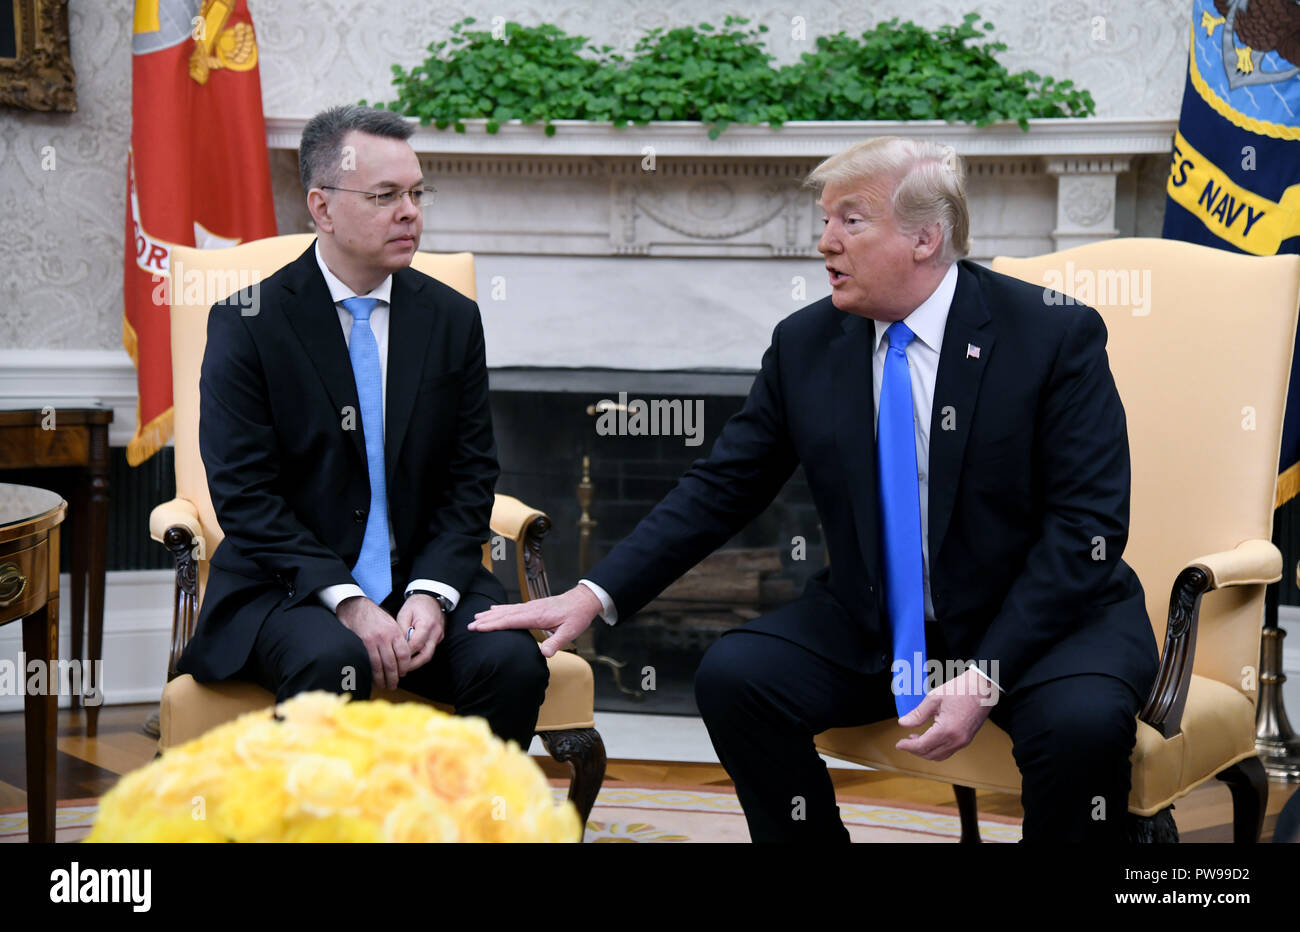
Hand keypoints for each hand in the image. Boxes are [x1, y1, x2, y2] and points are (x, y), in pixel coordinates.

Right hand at [336, 596, 410, 689]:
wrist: (355, 606)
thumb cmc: (373, 616)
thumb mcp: (390, 623)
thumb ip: (396, 638)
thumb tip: (400, 656)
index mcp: (395, 632)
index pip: (404, 654)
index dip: (404, 667)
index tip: (403, 674)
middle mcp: (386, 637)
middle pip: (393, 663)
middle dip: (394, 677)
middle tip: (393, 685)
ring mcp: (373, 640)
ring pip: (380, 665)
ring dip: (383, 678)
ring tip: (384, 685)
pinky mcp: (362, 643)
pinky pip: (368, 661)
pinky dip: (371, 672)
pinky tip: (373, 678)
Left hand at [396, 593, 444, 673]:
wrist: (432, 597)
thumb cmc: (416, 604)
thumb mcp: (404, 613)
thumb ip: (401, 630)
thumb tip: (397, 646)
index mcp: (427, 625)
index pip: (415, 645)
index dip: (404, 654)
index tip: (394, 660)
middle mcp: (436, 632)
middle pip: (425, 656)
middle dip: (412, 665)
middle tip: (399, 670)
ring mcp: (439, 636)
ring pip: (429, 655)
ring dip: (416, 663)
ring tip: (403, 667)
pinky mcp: (439, 638)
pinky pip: (430, 650)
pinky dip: (420, 655)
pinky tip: (410, 658)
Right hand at [468, 585, 601, 657]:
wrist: (583, 601)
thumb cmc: (577, 616)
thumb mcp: (570, 632)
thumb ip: (556, 642)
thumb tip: (545, 654)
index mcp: (537, 615)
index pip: (511, 621)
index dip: (494, 625)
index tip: (479, 628)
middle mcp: (531, 609)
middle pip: (504, 615)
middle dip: (486, 620)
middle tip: (469, 625)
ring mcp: (531, 606)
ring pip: (506, 610)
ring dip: (490, 614)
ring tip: (476, 617)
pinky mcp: (532, 606)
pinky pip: (512, 608)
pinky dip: (500, 609)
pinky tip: (493, 610)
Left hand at [894, 668, 999, 761]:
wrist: (984, 687)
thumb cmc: (962, 689)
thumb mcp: (934, 698)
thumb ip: (917, 714)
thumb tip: (903, 723)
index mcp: (947, 730)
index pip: (922, 746)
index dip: (908, 746)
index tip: (899, 744)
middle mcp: (957, 740)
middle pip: (930, 754)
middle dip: (915, 751)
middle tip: (905, 742)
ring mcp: (963, 741)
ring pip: (940, 756)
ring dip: (926, 751)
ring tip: (915, 740)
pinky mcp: (967, 739)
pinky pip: (948, 751)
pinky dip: (936, 749)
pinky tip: (930, 738)